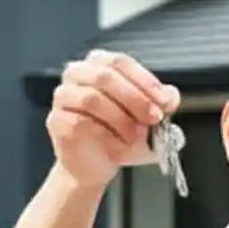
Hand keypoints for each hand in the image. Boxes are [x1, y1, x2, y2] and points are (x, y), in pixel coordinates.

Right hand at [47, 49, 180, 186]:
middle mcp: (77, 74)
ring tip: (135, 136)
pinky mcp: (56, 121)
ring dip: (120, 119)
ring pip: (91, 98)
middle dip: (135, 99)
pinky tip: (114, 144)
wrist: (97, 165)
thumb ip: (161, 103)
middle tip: (153, 118)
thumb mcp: (148, 119)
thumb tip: (171, 96)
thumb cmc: (119, 135)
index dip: (145, 81)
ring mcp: (63, 96)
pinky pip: (78, 122)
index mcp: (99, 64)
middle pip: (105, 77)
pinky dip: (102, 134)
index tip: (164, 102)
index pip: (121, 62)